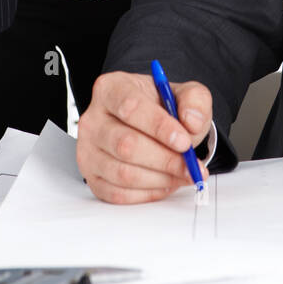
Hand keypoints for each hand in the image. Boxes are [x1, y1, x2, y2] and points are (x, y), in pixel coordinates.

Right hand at [77, 70, 212, 204]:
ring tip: (183, 174)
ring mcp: (88, 150)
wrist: (149, 125)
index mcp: (111, 89)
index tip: (184, 141)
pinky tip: (166, 183)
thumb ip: (194, 100)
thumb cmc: (161, 108)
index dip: (159, 127)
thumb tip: (190, 121)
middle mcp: (93, 119)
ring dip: (160, 179)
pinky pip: (119, 194)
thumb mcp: (183, 94)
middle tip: (191, 166)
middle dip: (165, 160)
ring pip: (123, 173)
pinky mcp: (92, 177)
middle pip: (126, 145)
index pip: (130, 108)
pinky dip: (148, 193)